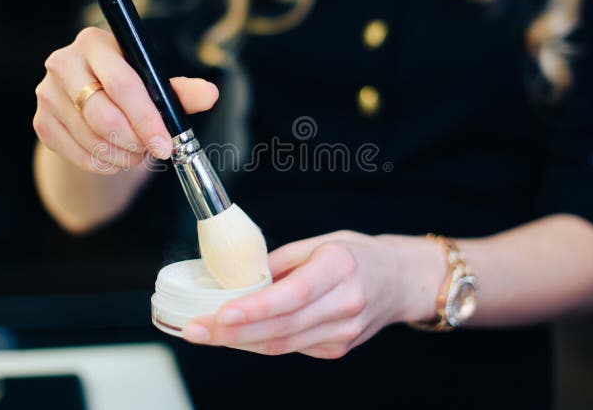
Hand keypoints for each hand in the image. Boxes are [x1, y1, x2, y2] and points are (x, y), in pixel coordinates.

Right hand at [33, 27, 218, 173]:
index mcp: (95, 42)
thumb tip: (209, 94)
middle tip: (152, 151)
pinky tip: (115, 157)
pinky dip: (103, 163)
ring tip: (136, 153)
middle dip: (134, 141)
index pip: (123, 84)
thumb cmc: (128, 90)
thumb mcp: (154, 85)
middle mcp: (63, 62)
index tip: (165, 145)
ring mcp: (47, 93)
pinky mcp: (41, 122)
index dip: (147, 119)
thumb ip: (180, 91)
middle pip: (103, 115)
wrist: (89, 106)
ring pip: (91, 139)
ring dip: (122, 155)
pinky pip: (77, 154)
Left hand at [183, 231, 445, 358]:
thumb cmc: (355, 255)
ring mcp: (344, 332)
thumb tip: (235, 278)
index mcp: (340, 267)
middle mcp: (346, 303)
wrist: (398, 280)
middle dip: (231, 332)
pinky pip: (291, 349)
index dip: (256, 308)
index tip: (221, 312)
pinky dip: (259, 343)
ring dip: (239, 341)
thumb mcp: (318, 242)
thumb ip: (278, 261)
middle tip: (194, 329)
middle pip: (282, 328)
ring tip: (204, 333)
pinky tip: (237, 334)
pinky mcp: (338, 349)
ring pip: (282, 345)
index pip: (293, 294)